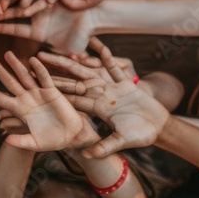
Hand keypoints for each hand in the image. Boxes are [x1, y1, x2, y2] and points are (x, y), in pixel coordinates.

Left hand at [0, 3, 94, 53]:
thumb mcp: (69, 51)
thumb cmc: (83, 36)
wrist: (97, 18)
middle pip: (14, 12)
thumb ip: (57, 59)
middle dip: (0, 10)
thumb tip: (41, 64)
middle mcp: (37, 16)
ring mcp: (43, 3)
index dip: (1, 27)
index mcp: (38, 31)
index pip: (15, 28)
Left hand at [0, 53, 96, 151]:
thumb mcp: (34, 143)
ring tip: (7, 54)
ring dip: (16, 65)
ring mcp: (38, 94)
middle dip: (0, 71)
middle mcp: (27, 99)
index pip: (0, 98)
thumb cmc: (52, 139)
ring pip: (25, 77)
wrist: (70, 136)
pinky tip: (32, 60)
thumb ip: (21, 141)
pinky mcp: (52, 91)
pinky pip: (44, 79)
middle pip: (10, 82)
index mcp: (20, 110)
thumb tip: (7, 140)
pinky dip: (39, 70)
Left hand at [47, 42, 169, 157]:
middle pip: (75, 80)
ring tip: (62, 48)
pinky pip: (112, 65)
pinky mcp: (125, 82)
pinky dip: (104, 54)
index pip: (72, 98)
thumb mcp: (121, 141)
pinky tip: (94, 42)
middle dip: (58, 70)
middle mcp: (101, 96)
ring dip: (77, 59)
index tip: (39, 82)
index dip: (56, 90)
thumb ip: (105, 147)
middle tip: (39, 58)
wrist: (159, 128)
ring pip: (91, 70)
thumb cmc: (140, 136)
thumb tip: (86, 155)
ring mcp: (112, 88)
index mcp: (97, 109)